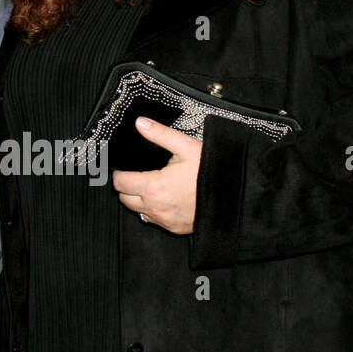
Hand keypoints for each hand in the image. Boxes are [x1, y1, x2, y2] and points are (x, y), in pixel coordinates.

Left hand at [113, 117, 202, 234]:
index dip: (120, 173)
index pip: (120, 183)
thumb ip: (160, 134)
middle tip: (139, 175)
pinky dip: (155, 211)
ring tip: (154, 186)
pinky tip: (166, 198)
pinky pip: (155, 221)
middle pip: (125, 199)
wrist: (233, 195)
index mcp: (154, 186)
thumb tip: (140, 123)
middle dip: (127, 187)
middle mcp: (155, 207)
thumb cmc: (211, 172)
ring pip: (138, 212)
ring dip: (140, 200)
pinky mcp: (174, 228)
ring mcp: (164, 220)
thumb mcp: (186, 146)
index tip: (125, 168)